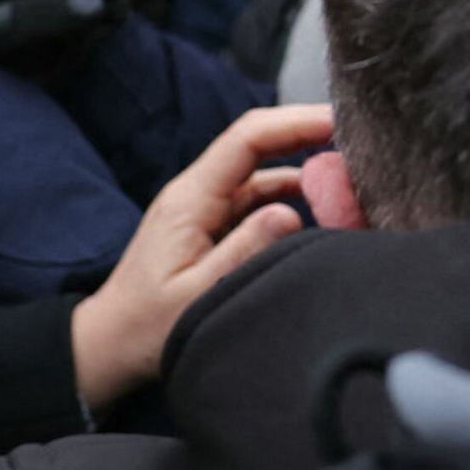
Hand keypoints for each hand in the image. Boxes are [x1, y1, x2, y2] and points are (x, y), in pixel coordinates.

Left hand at [67, 103, 326, 408]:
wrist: (108, 347)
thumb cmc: (146, 328)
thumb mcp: (197, 296)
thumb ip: (243, 251)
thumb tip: (290, 210)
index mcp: (191, 199)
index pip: (248, 139)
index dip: (295, 123)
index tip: (340, 121)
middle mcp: (198, 194)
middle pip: (259, 146)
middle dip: (307, 136)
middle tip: (360, 141)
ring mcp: (206, 209)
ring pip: (263, 174)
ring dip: (305, 171)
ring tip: (353, 178)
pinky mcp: (213, 229)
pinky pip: (258, 201)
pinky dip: (293, 199)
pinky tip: (323, 210)